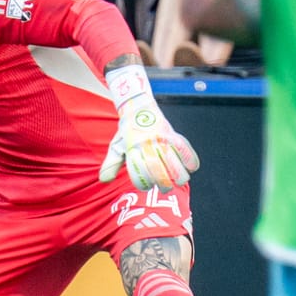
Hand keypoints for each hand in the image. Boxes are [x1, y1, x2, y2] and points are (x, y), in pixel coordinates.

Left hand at [99, 65, 199, 191]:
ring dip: (178, 175)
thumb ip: (111, 164)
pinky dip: (190, 159)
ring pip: (172, 160)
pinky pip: (183, 147)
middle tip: (165, 189)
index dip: (144, 183)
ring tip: (179, 182)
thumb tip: (104, 180)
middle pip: (157, 169)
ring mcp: (160, 138)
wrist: (138, 106)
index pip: (138, 171)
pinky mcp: (171, 133)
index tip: (147, 187)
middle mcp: (146, 144)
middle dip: (163, 183)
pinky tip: (191, 168)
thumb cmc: (127, 131)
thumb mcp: (116, 146)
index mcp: (131, 149)